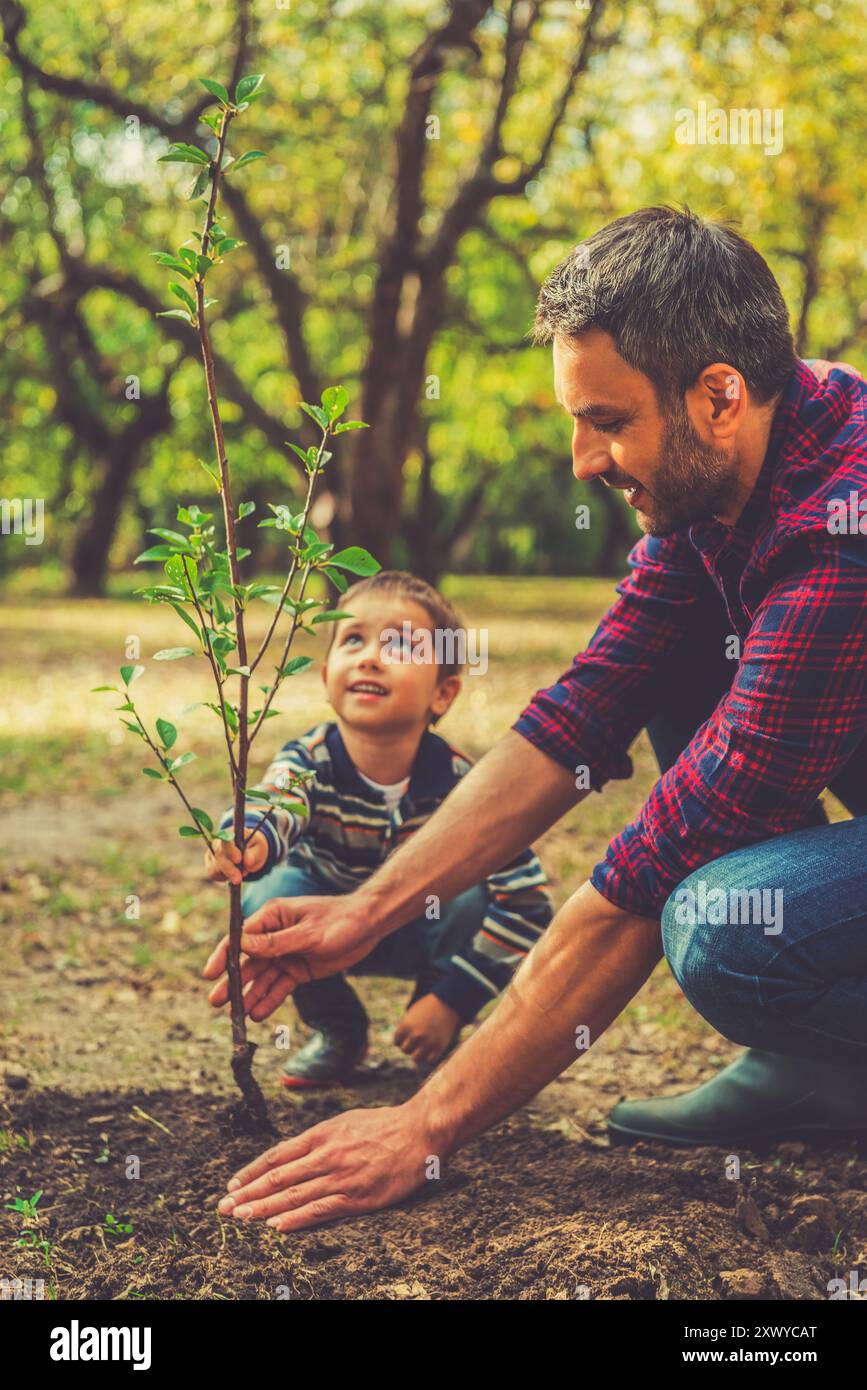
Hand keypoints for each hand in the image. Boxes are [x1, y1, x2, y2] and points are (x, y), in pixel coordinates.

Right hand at [202, 892, 375, 1020]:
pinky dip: (270, 1000)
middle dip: (233, 982)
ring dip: (249, 995)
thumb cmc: (340, 920)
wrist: (368, 926)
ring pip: (262, 978)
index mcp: (272, 917)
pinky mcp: (298, 970)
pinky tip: (258, 1014)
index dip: (224, 956)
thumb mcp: (309, 933)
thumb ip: (277, 942)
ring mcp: (285, 954)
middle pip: (247, 961)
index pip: (240, 937)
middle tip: (216, 1002)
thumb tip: (243, 945)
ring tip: (236, 1015)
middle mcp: (274, 936)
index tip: (211, 974)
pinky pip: (280, 987)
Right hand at [204, 830, 269, 885]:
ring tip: (242, 873)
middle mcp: (217, 841)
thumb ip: (254, 854)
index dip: (230, 850)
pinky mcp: (209, 863)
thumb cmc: (254, 847)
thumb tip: (247, 860)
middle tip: (238, 879)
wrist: (248, 850)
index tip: (238, 859)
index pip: (226, 840)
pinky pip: (213, 873)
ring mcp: (211, 852)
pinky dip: (223, 877)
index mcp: (231, 833)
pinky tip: (233, 875)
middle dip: (228, 869)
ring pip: (214, 867)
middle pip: (218, 855)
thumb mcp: (259, 848)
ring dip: (227, 874)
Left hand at [217, 1100, 440, 1231]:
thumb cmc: (385, 1125)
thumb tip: (294, 1153)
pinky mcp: (358, 1197)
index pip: (277, 1154)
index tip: (233, 1184)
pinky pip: (321, 1210)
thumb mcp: (346, 1121)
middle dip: (249, 1193)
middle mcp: (327, 1154)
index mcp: (322, 1134)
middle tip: (224, 1208)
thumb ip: (321, 1138)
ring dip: (264, 1208)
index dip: (253, 1171)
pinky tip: (277, 1227)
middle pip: (279, 1176)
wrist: (420, 1131)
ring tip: (240, 1217)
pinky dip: (297, 1219)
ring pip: (294, 1195)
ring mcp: (341, 1176)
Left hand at [394, 994, 460, 1065]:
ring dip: (418, 1053)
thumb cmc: (428, 1007)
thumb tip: (400, 1045)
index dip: (402, 1038)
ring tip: (423, 1046)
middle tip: (417, 1040)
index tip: (409, 1034)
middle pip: (405, 1050)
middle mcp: (415, 1035)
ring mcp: (428, 1042)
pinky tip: (432, 1048)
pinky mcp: (439, 1047)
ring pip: (416, 1058)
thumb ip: (405, 1028)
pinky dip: (430, 1056)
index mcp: (406, 1026)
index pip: (397, 1041)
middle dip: (410, 1045)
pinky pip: (430, 1060)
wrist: (448, 1003)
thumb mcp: (412, 1014)